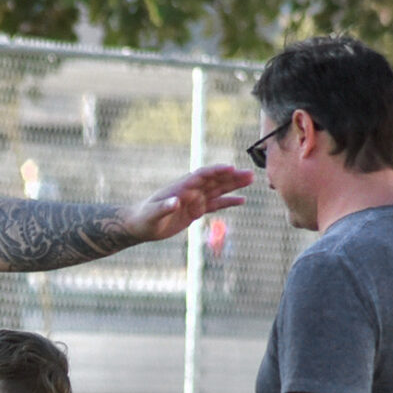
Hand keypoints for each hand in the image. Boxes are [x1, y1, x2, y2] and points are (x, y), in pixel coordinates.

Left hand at [123, 164, 251, 242]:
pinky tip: (242, 200)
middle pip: (214, 180)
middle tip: (250, 173)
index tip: (231, 167)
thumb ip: (164, 207)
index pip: (201, 175)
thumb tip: (175, 202)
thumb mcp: (153, 214)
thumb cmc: (144, 218)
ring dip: (234, 185)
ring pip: (218, 190)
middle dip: (232, 176)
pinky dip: (228, 202)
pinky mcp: (196, 210)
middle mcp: (190, 190)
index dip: (216, 171)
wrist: (140, 225)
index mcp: (181, 187)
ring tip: (251, 180)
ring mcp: (194, 199)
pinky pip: (216, 204)